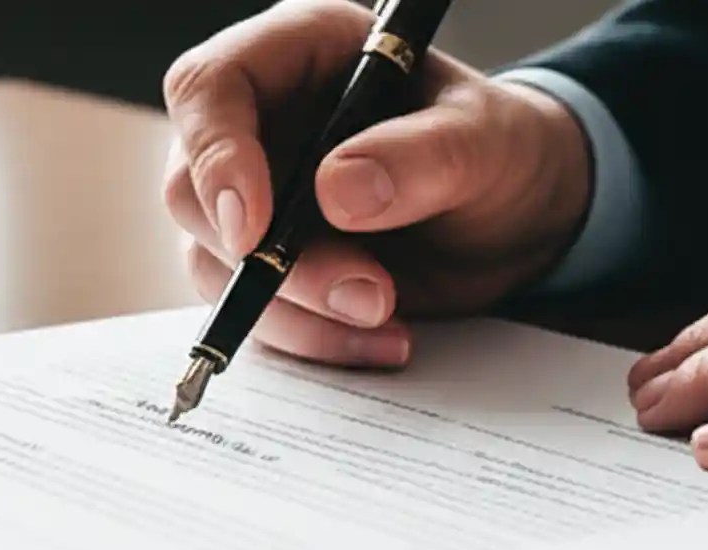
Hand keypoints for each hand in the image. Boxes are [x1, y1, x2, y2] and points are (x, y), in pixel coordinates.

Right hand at [162, 0, 590, 367]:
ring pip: (216, 263)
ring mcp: (254, 196)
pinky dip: (312, 338)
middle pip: (193, 191)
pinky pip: (254, 312)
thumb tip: (337, 192)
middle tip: (365, 293)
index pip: (210, 88)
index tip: (252, 230)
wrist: (514, 219)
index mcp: (297, 53)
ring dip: (295, 310)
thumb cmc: (499, 150)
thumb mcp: (487, 141)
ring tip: (389, 318)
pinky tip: (380, 339)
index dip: (215, 157)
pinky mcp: (266, 262)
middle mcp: (259, 122)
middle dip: (272, 262)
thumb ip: (424, 155)